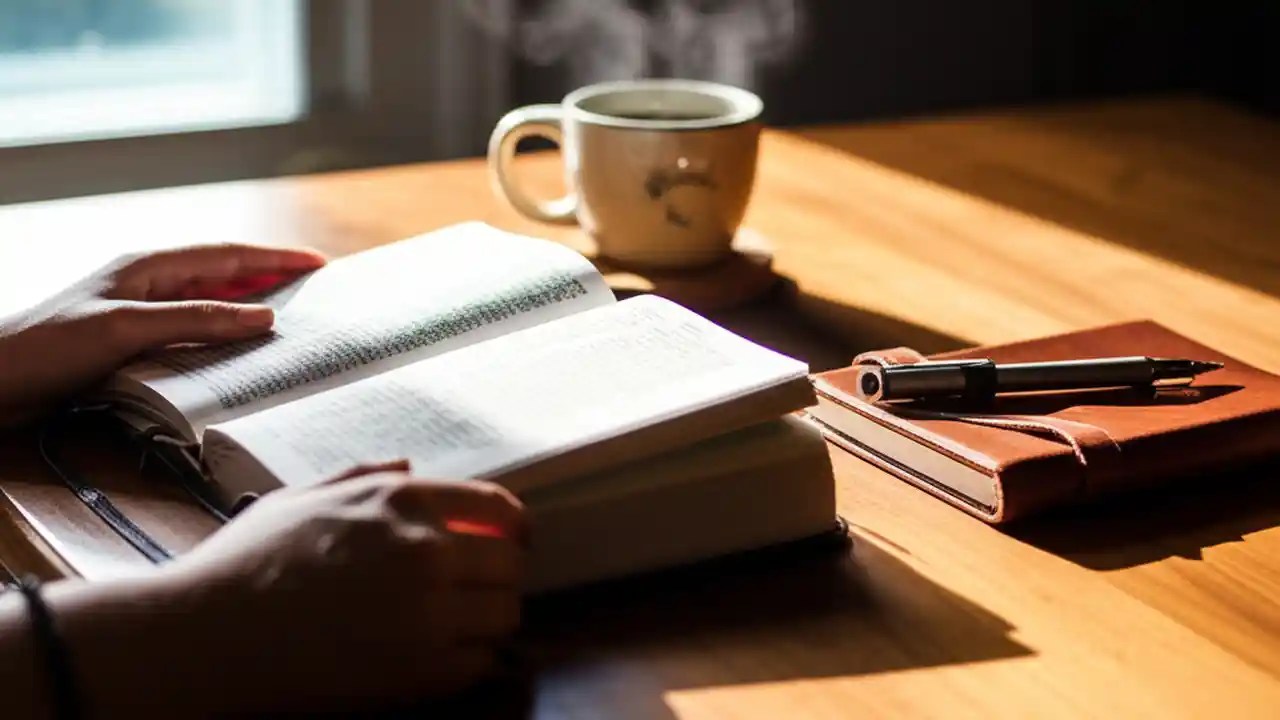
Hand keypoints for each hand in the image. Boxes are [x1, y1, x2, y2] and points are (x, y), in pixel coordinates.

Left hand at [0, 243, 325, 426]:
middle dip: (272, 279)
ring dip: (250, 311)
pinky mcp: (131, 345)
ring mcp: (140, 315)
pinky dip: (225, 339)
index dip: (277, 258)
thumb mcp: (127, 328)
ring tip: (291, 321)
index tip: (319, 263)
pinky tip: (239, 355)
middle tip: (316, 292)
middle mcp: (149, 286)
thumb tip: (263, 317)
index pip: (229, 255)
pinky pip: (193, 335)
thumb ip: (196, 320)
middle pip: (225, 277)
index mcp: (149, 267)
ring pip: (211, 306)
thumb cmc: (48, 347)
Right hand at [152, 462, 527, 713]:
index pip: (498, 508)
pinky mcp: (420, 671)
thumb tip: (407, 465)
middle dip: (498, 575)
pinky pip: (480, 662)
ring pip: (505, 614)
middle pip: (510, 564)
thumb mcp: (302, 497)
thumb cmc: (244, 564)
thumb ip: (363, 477)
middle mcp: (426, 550)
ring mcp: (427, 612)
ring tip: (459, 624)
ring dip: (489, 618)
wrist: (203, 638)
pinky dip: (468, 660)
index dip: (512, 527)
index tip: (513, 539)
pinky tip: (437, 655)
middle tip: (477, 589)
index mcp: (402, 501)